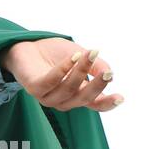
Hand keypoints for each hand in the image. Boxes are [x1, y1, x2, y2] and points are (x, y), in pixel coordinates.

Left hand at [0, 38, 123, 111]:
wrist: (26, 45)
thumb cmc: (54, 54)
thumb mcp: (80, 55)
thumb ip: (95, 64)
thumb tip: (110, 74)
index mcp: (77, 95)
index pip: (95, 104)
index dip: (108, 103)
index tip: (121, 97)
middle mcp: (63, 100)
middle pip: (83, 98)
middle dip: (97, 86)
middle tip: (108, 73)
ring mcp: (47, 96)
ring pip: (68, 89)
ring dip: (81, 71)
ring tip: (89, 54)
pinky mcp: (33, 88)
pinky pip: (50, 81)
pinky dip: (63, 69)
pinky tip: (73, 57)